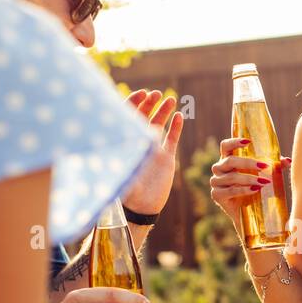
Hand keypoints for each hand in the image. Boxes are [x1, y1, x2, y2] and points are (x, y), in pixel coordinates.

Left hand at [121, 89, 184, 215]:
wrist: (142, 209)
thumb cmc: (127, 193)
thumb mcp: (122, 173)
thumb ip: (123, 159)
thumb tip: (123, 144)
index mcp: (126, 144)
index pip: (128, 117)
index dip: (133, 103)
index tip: (141, 93)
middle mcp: (139, 144)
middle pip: (143, 117)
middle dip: (149, 103)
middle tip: (155, 93)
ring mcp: (154, 149)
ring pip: (159, 125)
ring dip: (164, 111)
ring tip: (171, 99)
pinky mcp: (167, 158)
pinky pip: (172, 139)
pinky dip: (176, 127)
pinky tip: (179, 116)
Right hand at [209, 136, 290, 220]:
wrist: (249, 213)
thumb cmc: (255, 188)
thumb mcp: (264, 174)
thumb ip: (275, 166)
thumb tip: (288, 161)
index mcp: (228, 159)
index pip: (226, 146)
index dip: (234, 142)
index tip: (248, 141)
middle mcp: (219, 169)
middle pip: (230, 161)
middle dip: (248, 163)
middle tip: (265, 166)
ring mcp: (216, 182)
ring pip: (231, 177)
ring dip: (249, 178)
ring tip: (264, 181)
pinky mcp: (217, 195)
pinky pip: (230, 191)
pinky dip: (243, 190)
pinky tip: (255, 189)